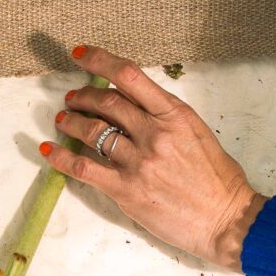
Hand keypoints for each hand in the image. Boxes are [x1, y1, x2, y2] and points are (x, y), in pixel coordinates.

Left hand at [39, 44, 265, 270]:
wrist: (227, 220)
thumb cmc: (217, 179)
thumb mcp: (196, 132)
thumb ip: (165, 116)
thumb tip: (132, 104)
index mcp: (175, 114)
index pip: (129, 76)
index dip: (99, 61)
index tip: (80, 55)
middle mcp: (155, 133)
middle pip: (106, 102)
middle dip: (83, 97)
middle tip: (73, 99)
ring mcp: (139, 162)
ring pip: (91, 131)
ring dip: (71, 122)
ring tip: (63, 120)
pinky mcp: (126, 189)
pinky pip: (83, 166)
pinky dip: (60, 157)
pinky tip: (49, 150)